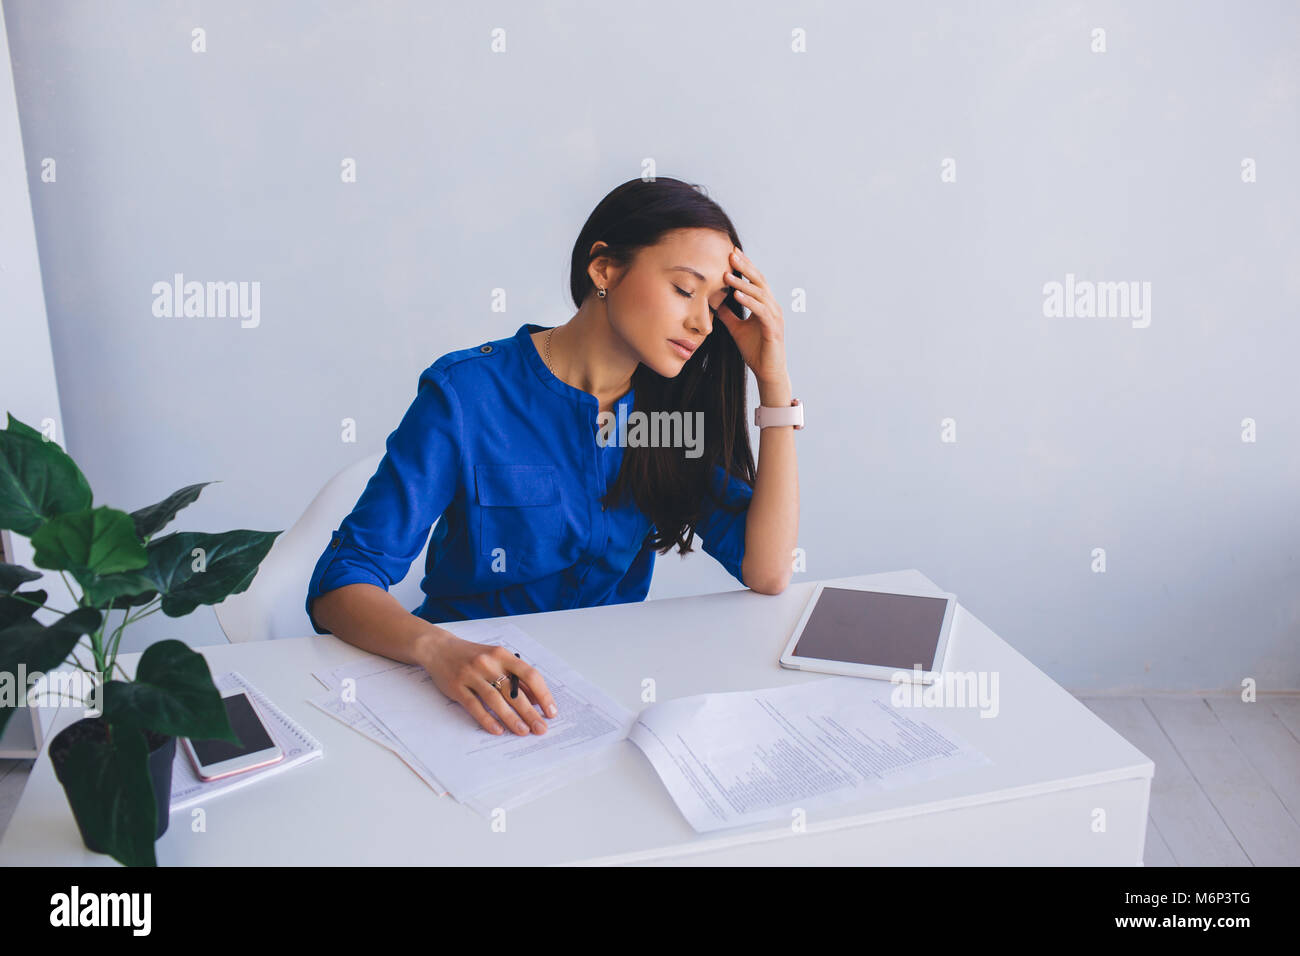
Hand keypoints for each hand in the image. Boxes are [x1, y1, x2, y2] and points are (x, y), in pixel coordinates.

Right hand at [420, 631, 557, 735]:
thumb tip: (536, 699)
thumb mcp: (497, 659)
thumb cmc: (473, 656)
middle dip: (530, 712)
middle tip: (540, 728)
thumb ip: (515, 677)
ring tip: (523, 731)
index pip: (529, 675)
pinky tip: (498, 730)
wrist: (439, 648)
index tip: (550, 711)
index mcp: (503, 655)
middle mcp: (488, 663)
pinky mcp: (457, 687)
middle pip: (514, 691)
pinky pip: (475, 706)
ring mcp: (472, 675)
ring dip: (511, 718)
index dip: (543, 694)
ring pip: (495, 700)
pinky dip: (487, 719)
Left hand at [717, 247, 788, 386]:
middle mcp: (773, 307)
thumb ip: (728, 315)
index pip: (755, 280)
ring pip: (759, 294)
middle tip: (731, 254)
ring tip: (727, 275)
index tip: (731, 253)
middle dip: (745, 267)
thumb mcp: (737, 329)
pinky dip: (748, 302)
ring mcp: (774, 317)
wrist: (768, 372)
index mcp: (765, 305)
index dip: (744, 266)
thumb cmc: (755, 350)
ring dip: (743, 284)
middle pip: (759, 281)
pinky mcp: (773, 329)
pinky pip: (761, 311)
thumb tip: (714, 302)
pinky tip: (736, 295)